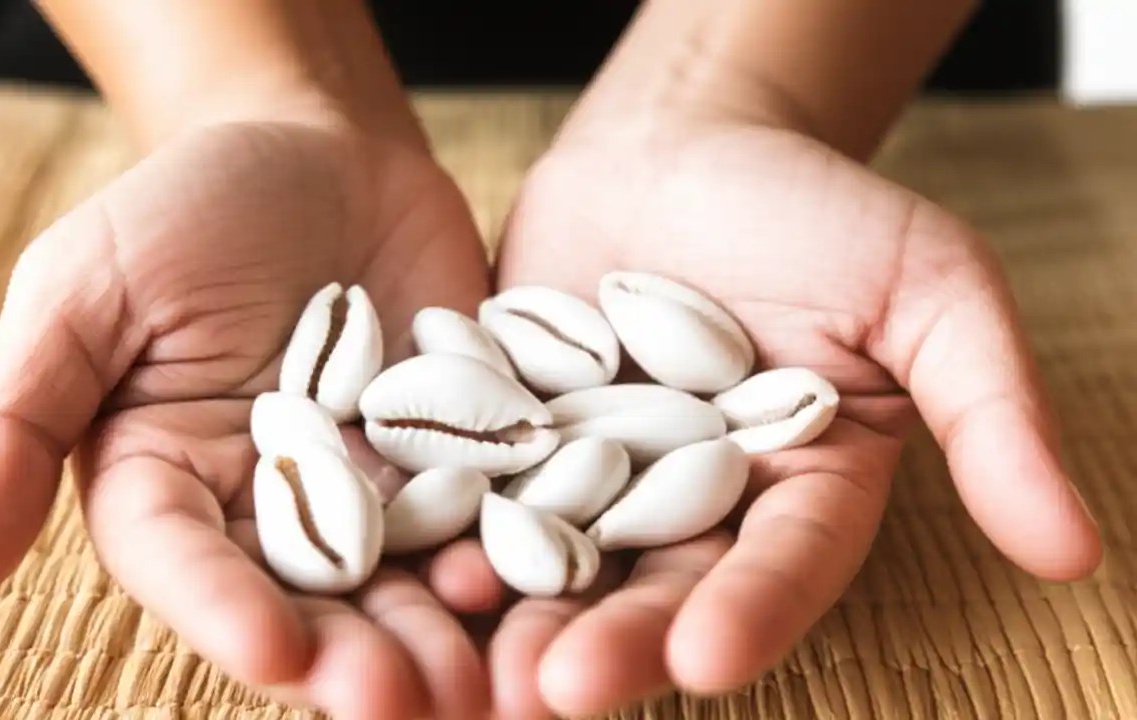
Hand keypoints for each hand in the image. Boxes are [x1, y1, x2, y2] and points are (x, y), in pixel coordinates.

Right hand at [0, 118, 499, 718]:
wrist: (321, 152)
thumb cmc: (184, 210)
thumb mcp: (83, 292)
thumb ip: (18, 420)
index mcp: (169, 487)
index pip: (191, 569)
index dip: (229, 617)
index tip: (278, 653)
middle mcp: (277, 510)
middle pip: (315, 601)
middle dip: (362, 655)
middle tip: (411, 703)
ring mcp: (380, 486)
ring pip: (412, 580)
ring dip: (451, 632)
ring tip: (494, 681)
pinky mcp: (465, 449)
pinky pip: (496, 505)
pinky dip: (522, 545)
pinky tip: (559, 575)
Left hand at [488, 115, 1102, 716]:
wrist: (676, 144)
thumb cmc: (814, 206)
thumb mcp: (925, 289)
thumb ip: (989, 411)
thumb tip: (1077, 551)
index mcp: (796, 487)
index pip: (781, 565)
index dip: (751, 612)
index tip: (708, 656)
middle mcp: (691, 504)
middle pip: (656, 586)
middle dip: (612, 641)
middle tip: (559, 694)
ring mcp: (594, 476)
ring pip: (559, 557)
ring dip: (520, 612)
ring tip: (478, 652)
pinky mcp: (513, 438)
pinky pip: (481, 486)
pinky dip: (451, 524)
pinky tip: (414, 559)